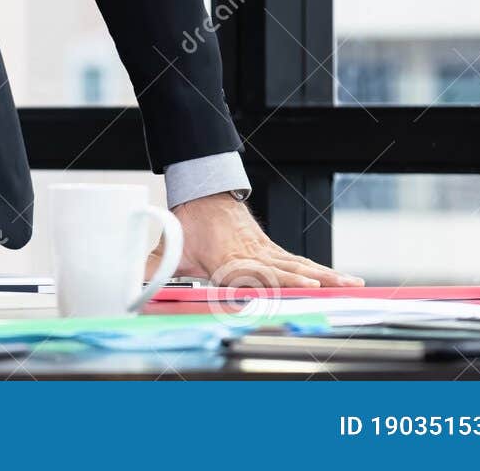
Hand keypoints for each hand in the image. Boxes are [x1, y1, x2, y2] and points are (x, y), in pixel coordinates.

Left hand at [151, 191, 365, 287]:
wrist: (203, 192)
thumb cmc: (188, 224)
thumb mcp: (167, 247)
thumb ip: (149, 268)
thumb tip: (126, 284)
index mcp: (229, 258)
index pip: (256, 273)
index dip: (277, 280)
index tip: (300, 285)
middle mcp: (252, 255)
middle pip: (287, 269)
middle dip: (313, 280)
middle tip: (337, 289)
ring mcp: (266, 252)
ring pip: (300, 264)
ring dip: (327, 276)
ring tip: (353, 284)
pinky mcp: (273, 251)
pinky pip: (300, 262)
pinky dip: (323, 272)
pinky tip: (344, 279)